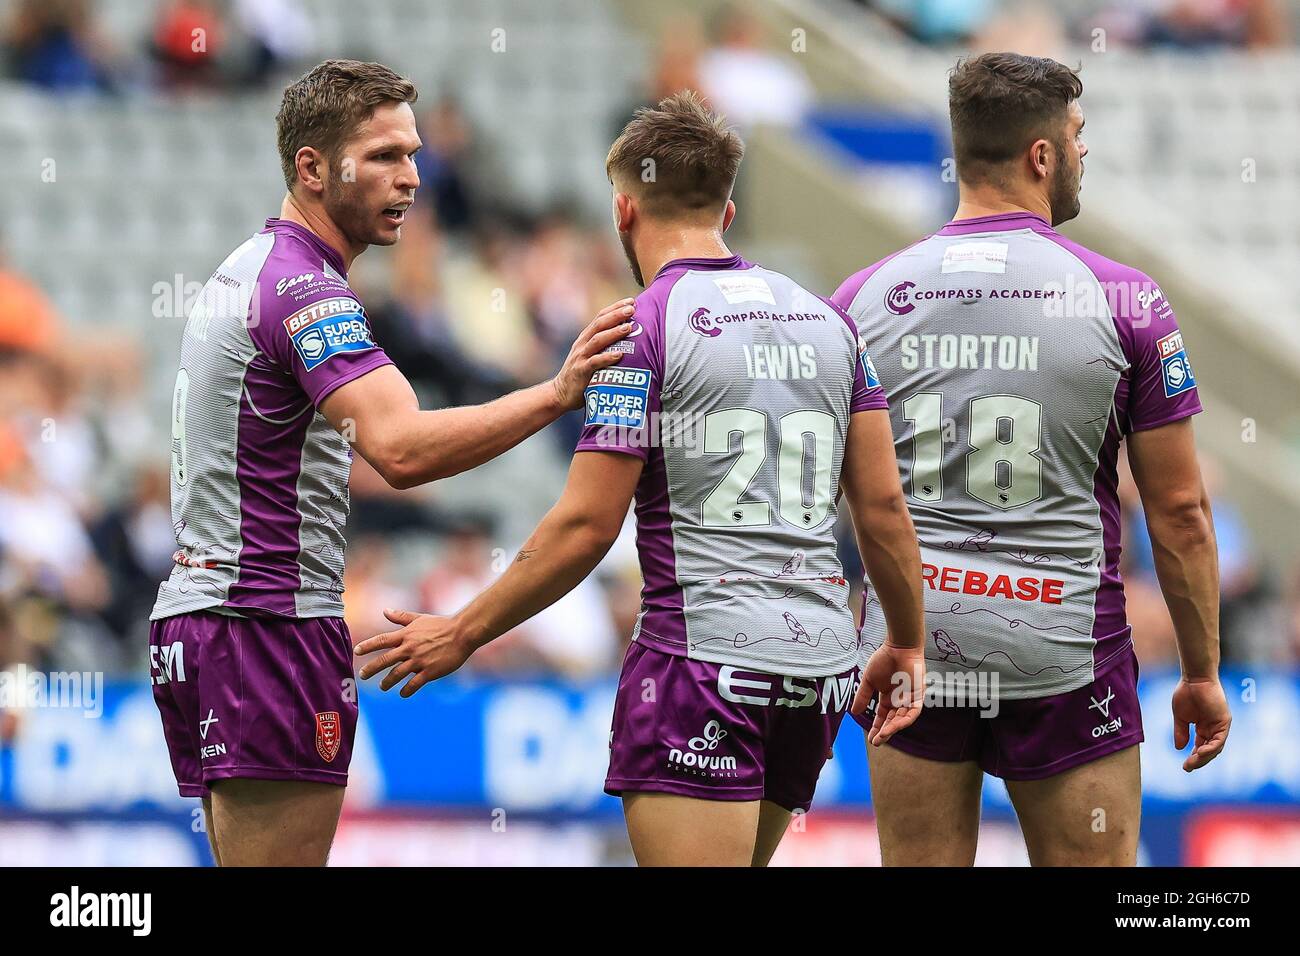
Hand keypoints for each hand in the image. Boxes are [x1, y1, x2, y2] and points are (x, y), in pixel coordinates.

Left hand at [354, 608, 475, 697]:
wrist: (462, 633)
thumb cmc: (441, 624)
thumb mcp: (420, 619)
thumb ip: (401, 617)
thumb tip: (385, 610)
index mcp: (406, 635)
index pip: (382, 640)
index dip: (368, 646)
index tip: (357, 651)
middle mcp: (410, 648)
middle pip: (385, 660)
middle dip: (371, 669)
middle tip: (362, 675)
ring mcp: (420, 661)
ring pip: (397, 674)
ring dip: (387, 682)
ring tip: (382, 686)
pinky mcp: (430, 671)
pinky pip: (414, 684)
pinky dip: (406, 690)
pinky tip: (402, 693)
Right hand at [550, 299, 635, 409]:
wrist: (560, 393)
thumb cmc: (582, 375)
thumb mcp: (591, 355)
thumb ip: (605, 346)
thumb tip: (629, 337)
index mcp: (586, 338)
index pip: (600, 317)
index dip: (615, 307)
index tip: (631, 301)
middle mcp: (582, 344)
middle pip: (600, 324)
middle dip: (616, 315)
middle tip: (632, 308)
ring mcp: (580, 357)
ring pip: (598, 340)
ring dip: (614, 332)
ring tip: (629, 327)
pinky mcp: (581, 372)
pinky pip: (595, 362)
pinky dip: (607, 358)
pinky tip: (620, 355)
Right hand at [852, 643, 925, 746]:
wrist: (898, 648)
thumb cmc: (884, 660)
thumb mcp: (869, 681)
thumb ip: (863, 696)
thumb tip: (854, 712)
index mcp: (887, 697)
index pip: (882, 717)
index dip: (876, 727)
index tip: (870, 738)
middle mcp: (899, 701)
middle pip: (892, 721)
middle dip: (884, 732)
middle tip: (876, 742)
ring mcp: (909, 699)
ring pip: (902, 719)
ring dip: (892, 728)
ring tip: (882, 736)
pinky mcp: (918, 696)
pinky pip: (913, 712)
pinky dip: (904, 720)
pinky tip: (894, 726)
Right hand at [1172, 676, 1230, 771]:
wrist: (1194, 678)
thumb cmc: (1186, 693)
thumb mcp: (1180, 717)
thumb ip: (1181, 732)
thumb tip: (1179, 748)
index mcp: (1203, 728)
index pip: (1201, 747)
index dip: (1194, 757)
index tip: (1185, 766)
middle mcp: (1213, 728)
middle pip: (1209, 750)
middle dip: (1199, 760)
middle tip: (1187, 767)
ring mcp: (1220, 726)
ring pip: (1216, 748)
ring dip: (1204, 757)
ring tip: (1192, 762)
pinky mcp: (1224, 722)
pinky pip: (1220, 740)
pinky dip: (1211, 748)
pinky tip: (1200, 752)